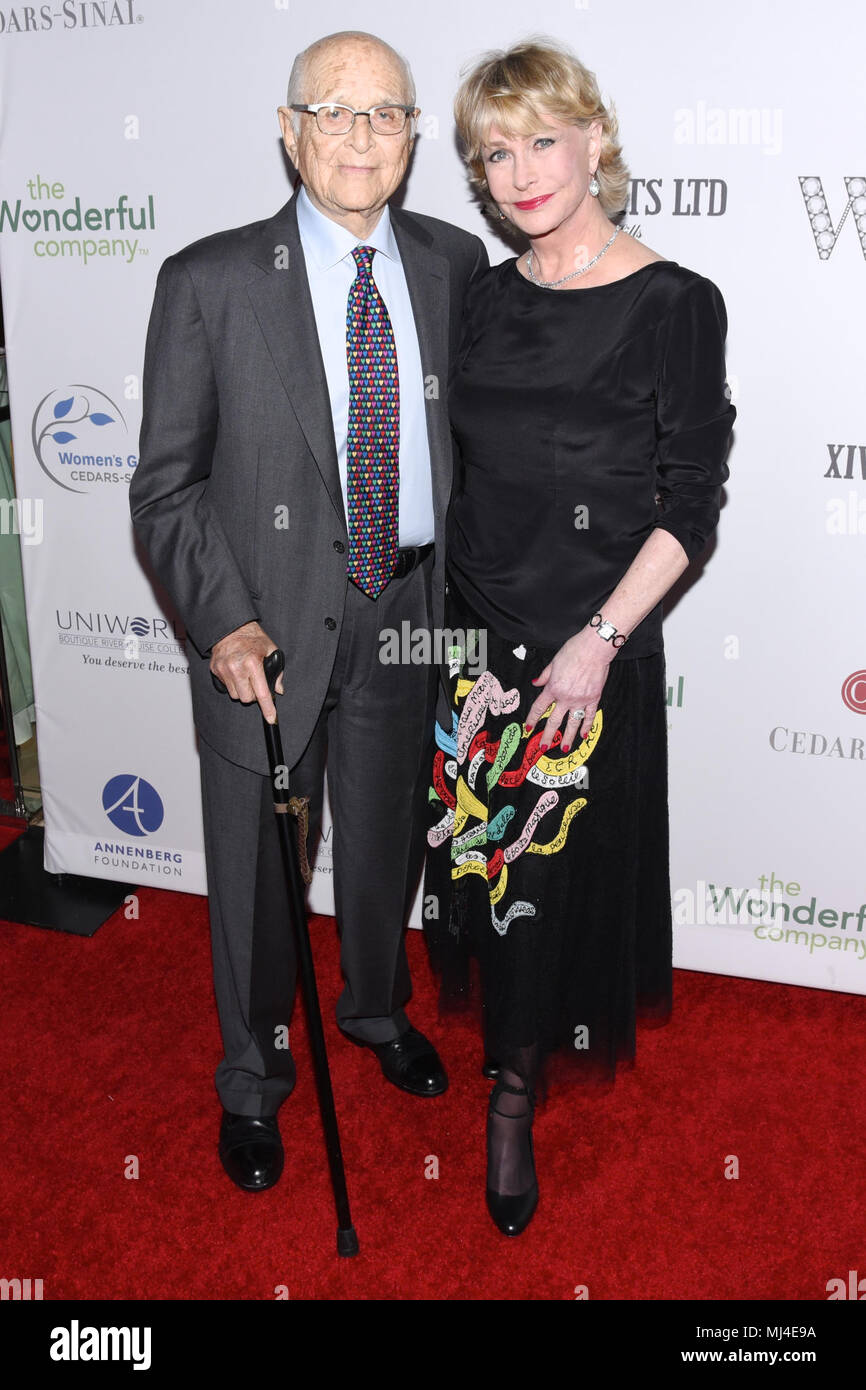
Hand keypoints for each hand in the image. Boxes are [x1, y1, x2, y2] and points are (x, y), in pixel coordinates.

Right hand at [210, 621, 283, 724]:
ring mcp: (224, 670)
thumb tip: (278, 689)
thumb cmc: (252, 637)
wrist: (230, 627)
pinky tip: (235, 672)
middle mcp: (237, 668)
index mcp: (253, 663)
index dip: (268, 708)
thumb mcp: (271, 649)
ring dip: (242, 690)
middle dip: (253, 695)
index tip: (271, 718)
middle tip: (256, 683)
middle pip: (247, 698)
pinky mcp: (215, 670)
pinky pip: (226, 687)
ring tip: (245, 676)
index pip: (262, 693)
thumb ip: (277, 671)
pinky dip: (232, 683)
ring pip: (235, 695)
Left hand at [525, 627, 616, 749]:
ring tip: (564, 748)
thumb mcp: (553, 662)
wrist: (594, 649)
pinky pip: (589, 716)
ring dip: (567, 737)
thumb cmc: (574, 651)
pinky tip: (583, 735)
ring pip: (572, 723)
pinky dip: (586, 726)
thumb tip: (536, 683)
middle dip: (547, 736)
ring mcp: (580, 700)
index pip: (539, 707)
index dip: (532, 719)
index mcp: (553, 688)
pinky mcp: (594, 698)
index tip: (528, 728)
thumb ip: (544, 676)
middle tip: (543, 747)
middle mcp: (566, 697)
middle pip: (554, 721)